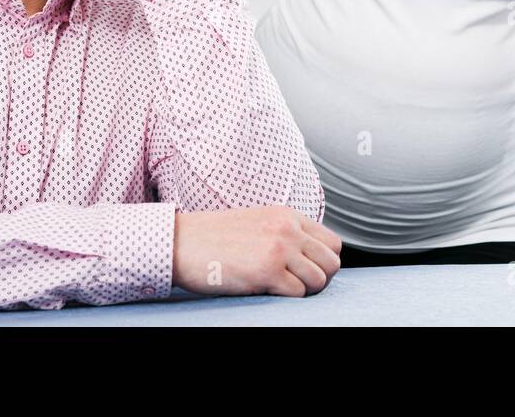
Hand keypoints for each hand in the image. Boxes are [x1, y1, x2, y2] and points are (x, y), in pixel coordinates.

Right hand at [172, 206, 341, 296]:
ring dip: (303, 290)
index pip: (332, 242)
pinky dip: (286, 297)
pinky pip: (298, 293)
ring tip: (279, 287)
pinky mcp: (267, 271)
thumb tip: (310, 259)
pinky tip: (265, 290)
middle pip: (332, 262)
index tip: (306, 271)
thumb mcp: (258, 222)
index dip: (324, 262)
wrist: (182, 242)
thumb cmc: (215, 237)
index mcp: (288, 216)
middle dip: (320, 279)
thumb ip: (285, 233)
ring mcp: (279, 249)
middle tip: (296, 285)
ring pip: (319, 280)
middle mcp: (288, 229)